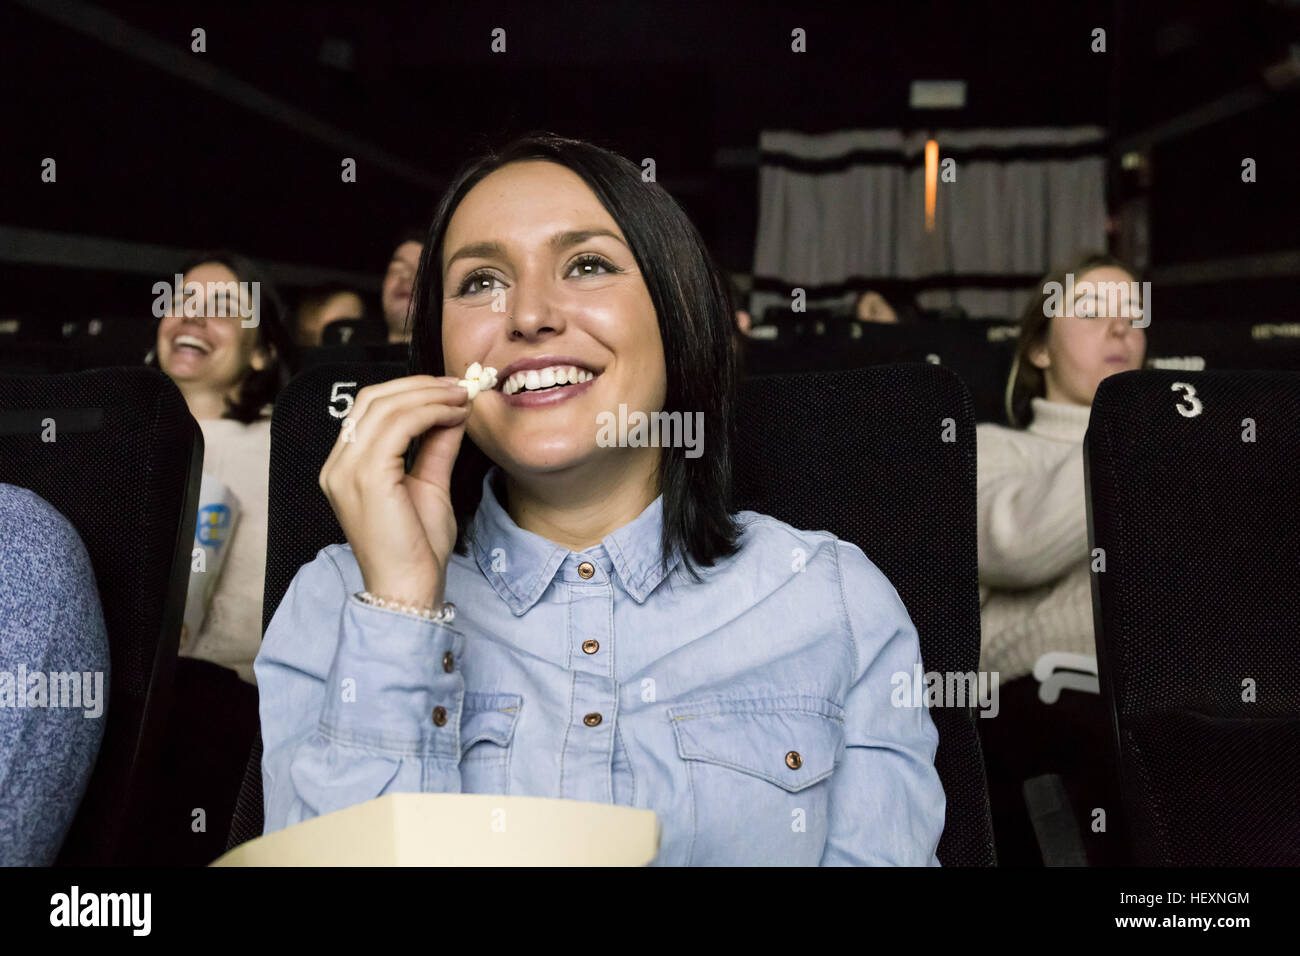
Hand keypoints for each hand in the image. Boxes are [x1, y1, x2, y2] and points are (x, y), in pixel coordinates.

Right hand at [319, 375, 471, 608]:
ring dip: (430, 396)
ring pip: (386, 407)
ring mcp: (347, 470)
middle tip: (460, 387)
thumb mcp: (430, 483)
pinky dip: (430, 412)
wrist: (411, 588)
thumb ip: (436, 445)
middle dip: (420, 386)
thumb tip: (453, 410)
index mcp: (345, 467)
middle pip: (373, 399)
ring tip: (462, 398)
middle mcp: (338, 465)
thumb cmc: (417, 547)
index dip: (410, 391)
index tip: (451, 390)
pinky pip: (398, 426)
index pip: (369, 409)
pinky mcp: (367, 477)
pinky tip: (454, 415)